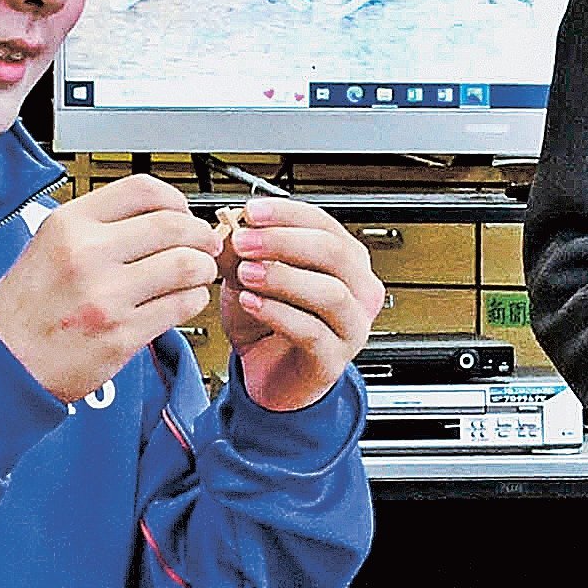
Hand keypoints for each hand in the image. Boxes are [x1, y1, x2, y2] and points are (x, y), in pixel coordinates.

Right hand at [0, 175, 219, 402]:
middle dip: (200, 234)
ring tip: (197, 273)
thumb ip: (98, 227)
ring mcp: (107, 296)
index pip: (143, 190)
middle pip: (173, 226)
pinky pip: (181, 306)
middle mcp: (88, 255)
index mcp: (69, 225)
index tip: (182, 213)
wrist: (3, 362)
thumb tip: (157, 217)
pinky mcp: (123, 335)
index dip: (176, 200)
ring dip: (203, 268)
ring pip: (186, 266)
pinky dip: (193, 300)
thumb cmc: (24, 308)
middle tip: (204, 243)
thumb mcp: (47, 245)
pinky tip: (184, 299)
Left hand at [219, 197, 382, 412]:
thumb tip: (229, 230)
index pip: (325, 225)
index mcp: (346, 263)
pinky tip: (250, 303)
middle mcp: (358, 292)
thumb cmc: (268, 325)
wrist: (267, 376)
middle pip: (334, 253)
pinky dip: (278, 313)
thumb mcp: (248, 279)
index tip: (251, 212)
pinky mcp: (334, 360)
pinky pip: (312, 332)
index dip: (287, 214)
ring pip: (330, 293)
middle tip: (244, 240)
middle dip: (284, 241)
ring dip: (284, 277)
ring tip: (246, 273)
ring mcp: (352, 328)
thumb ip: (241, 255)